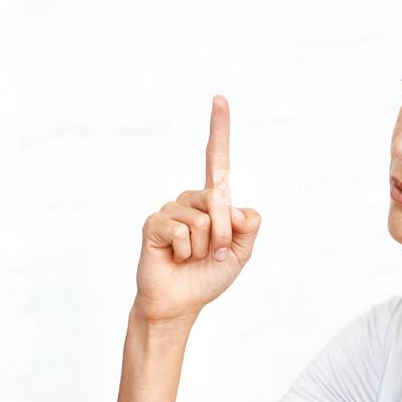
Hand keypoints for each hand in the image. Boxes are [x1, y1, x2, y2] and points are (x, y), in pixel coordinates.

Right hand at [134, 94, 261, 324]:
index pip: (217, 161)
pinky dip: (184, 251)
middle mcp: (191, 200)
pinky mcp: (153, 224)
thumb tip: (238, 207)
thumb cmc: (207, 277)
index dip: (219, 130)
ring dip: (203, 247)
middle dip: (224, 233)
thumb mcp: (240, 253)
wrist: (180, 303)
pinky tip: (175, 258)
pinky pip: (179, 230)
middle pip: (220, 199)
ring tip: (191, 258)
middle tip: (212, 254)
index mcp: (214, 202)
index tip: (219, 98)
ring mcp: (170, 210)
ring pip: (202, 219)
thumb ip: (248, 228)